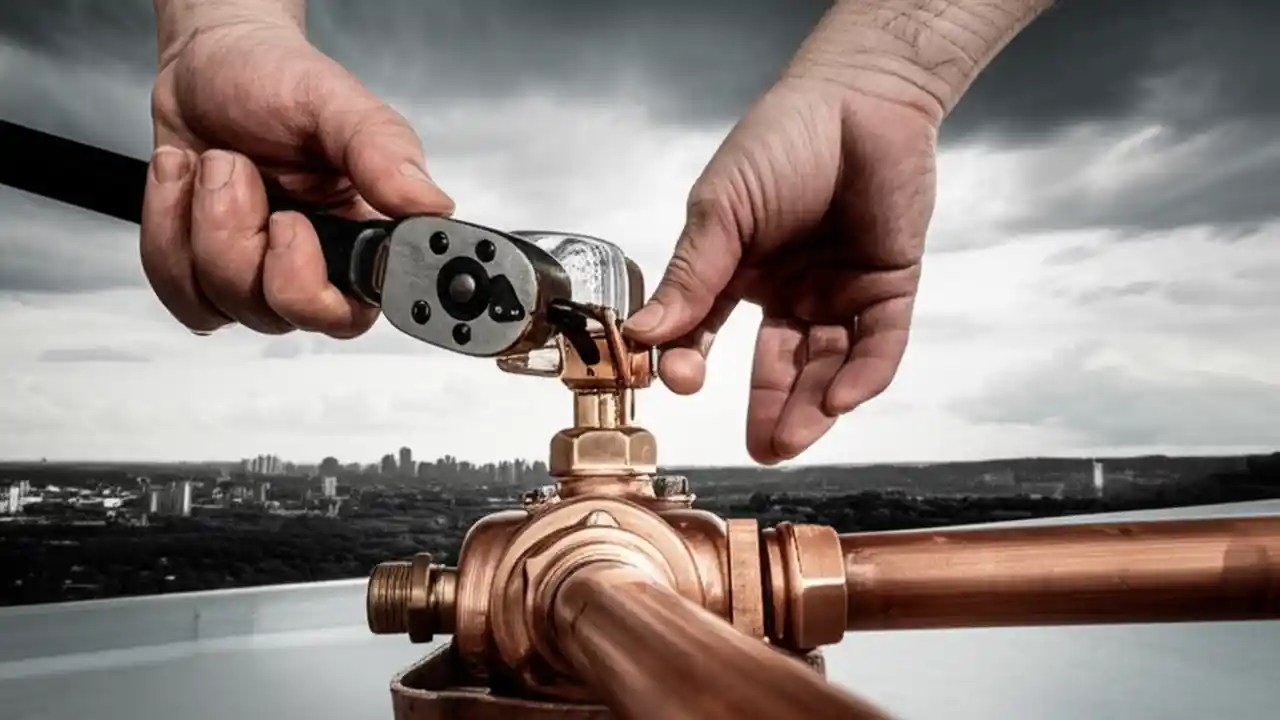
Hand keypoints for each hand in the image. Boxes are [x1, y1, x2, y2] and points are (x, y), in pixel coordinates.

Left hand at [141, 19, 452, 336]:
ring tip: (216, 162)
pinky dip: (166, 231)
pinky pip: (181, 294)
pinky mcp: (204, 276)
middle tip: (241, 173)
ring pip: (226, 305)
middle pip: (287, 314)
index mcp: (365, 237)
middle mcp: (318, 267)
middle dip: (246, 243)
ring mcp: (258, 277)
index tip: (295, 226)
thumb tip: (432, 206)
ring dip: (203, 224)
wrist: (210, 62)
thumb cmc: (278, 78)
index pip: (359, 310)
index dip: (321, 290)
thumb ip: (385, 154)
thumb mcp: (337, 102)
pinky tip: (183, 180)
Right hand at [624, 77, 937, 463]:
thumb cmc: (782, 140)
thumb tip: (643, 335)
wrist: (860, 98)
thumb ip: (691, 275)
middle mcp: (788, 292)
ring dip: (810, 406)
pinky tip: (837, 400)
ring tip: (789, 441)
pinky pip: (878, 345)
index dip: (692, 360)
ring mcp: (839, 293)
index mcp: (737, 271)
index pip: (708, 332)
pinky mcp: (888, 289)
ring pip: (826, 366)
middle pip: (776, 366)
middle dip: (769, 411)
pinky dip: (861, 375)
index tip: (678, 380)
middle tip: (759, 449)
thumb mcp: (722, 209)